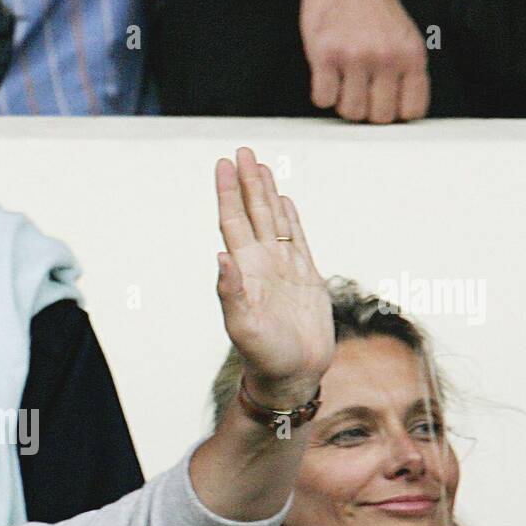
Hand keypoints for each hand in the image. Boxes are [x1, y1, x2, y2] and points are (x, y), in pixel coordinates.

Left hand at [215, 148, 332, 406]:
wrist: (292, 376)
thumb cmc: (264, 357)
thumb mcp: (243, 327)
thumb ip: (230, 293)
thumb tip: (220, 257)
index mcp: (245, 271)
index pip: (233, 222)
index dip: (228, 193)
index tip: (223, 164)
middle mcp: (262, 265)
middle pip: (253, 213)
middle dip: (247, 182)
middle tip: (241, 150)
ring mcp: (283, 269)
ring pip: (274, 221)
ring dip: (267, 194)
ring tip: (260, 166)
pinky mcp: (305, 278)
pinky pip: (297, 240)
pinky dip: (291, 218)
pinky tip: (285, 202)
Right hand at [300, 0, 428, 122]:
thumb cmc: (372, 9)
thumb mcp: (403, 37)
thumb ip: (405, 71)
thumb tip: (400, 109)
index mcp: (411, 54)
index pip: (413, 110)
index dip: (397, 113)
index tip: (388, 108)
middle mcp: (386, 57)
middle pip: (380, 117)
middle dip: (369, 111)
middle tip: (362, 95)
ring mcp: (355, 57)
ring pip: (352, 112)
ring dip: (344, 103)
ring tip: (344, 83)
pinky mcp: (325, 55)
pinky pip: (323, 99)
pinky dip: (323, 94)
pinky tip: (327, 77)